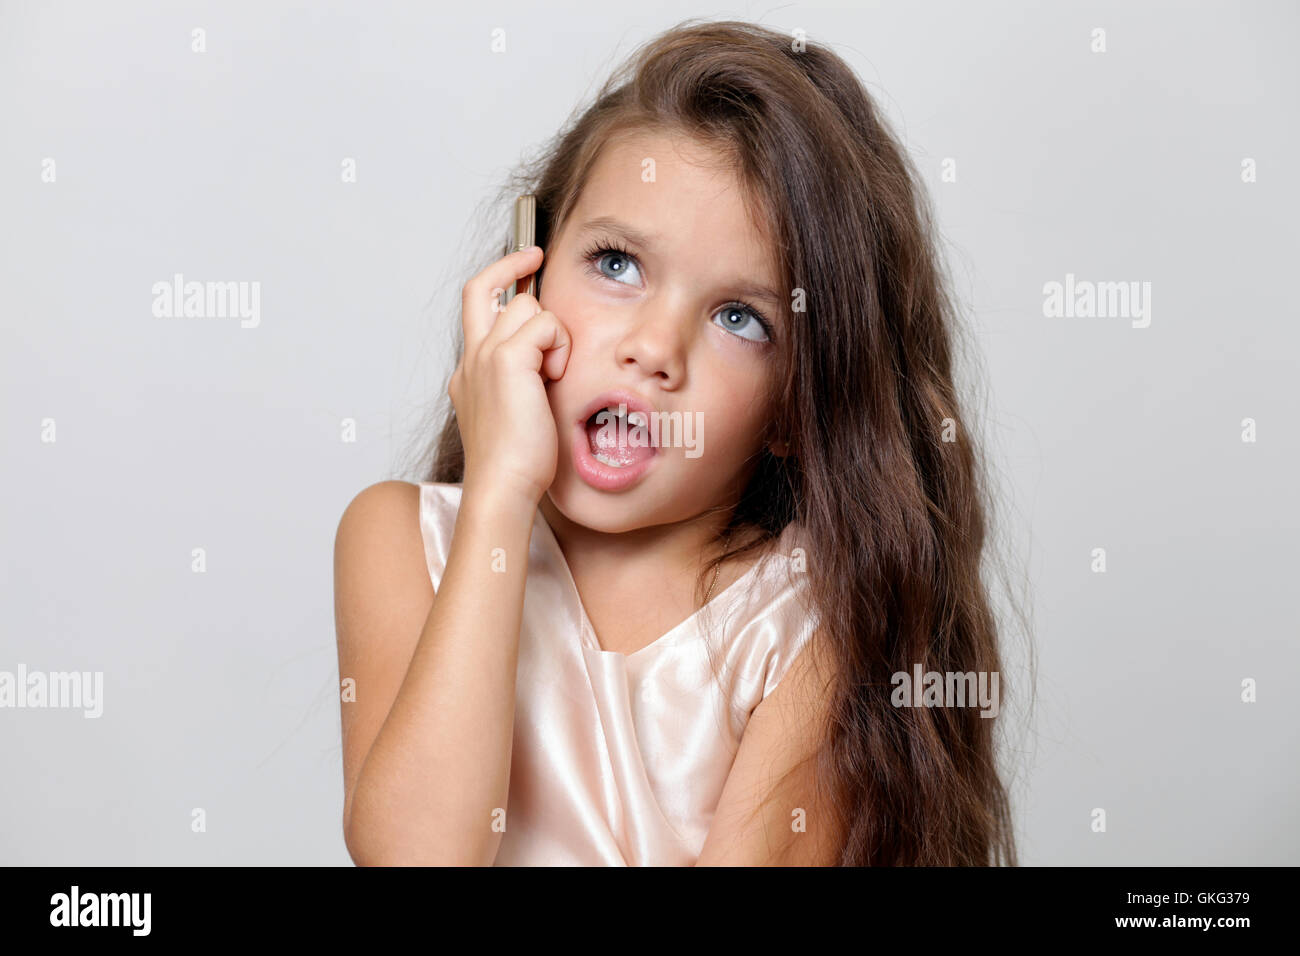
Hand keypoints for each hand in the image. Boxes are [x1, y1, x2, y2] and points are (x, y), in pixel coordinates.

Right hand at [448, 246, 570, 504]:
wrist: (504, 485)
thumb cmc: (518, 462)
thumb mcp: (519, 411)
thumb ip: (526, 379)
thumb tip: (549, 358)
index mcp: (470, 372)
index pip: (478, 310)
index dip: (500, 282)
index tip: (524, 270)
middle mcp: (470, 359)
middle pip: (480, 287)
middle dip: (510, 263)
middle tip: (536, 255)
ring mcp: (484, 357)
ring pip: (525, 306)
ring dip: (551, 332)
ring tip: (553, 373)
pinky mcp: (506, 360)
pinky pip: (546, 325)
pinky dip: (559, 346)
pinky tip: (555, 378)